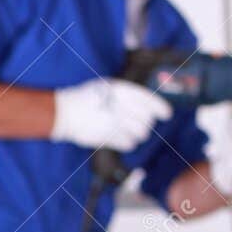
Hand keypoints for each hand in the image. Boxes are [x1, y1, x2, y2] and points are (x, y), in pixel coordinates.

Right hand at [50, 79, 171, 150]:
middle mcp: (120, 105)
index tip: (166, 114)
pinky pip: (130, 144)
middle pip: (147, 119)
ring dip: (138, 134)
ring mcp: (115, 121)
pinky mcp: (109, 137)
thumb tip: (152, 106)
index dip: (161, 108)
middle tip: (138, 124)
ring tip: (127, 131)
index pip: (149, 100)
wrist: (65, 111)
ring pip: (142, 133)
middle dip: (146, 123)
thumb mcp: (109, 87)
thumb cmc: (88, 98)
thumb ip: (129, 94)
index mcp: (121, 90)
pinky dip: (127, 143)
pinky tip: (119, 138)